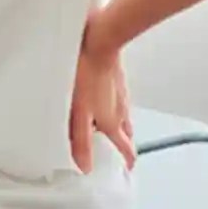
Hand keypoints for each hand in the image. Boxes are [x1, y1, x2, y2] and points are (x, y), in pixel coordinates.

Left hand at [70, 16, 135, 173]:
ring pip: (121, 115)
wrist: (100, 40)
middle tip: (113, 150)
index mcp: (114, 122)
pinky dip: (110, 105)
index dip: (127, 161)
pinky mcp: (115, 78)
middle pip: (125, 133)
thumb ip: (82, 140)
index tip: (127, 168)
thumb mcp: (80, 112)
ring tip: (103, 128)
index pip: (126, 148)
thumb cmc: (89, 73)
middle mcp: (121, 110)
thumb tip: (85, 165)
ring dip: (115, 124)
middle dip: (121, 143)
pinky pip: (116, 98)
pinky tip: (99, 99)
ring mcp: (120, 93)